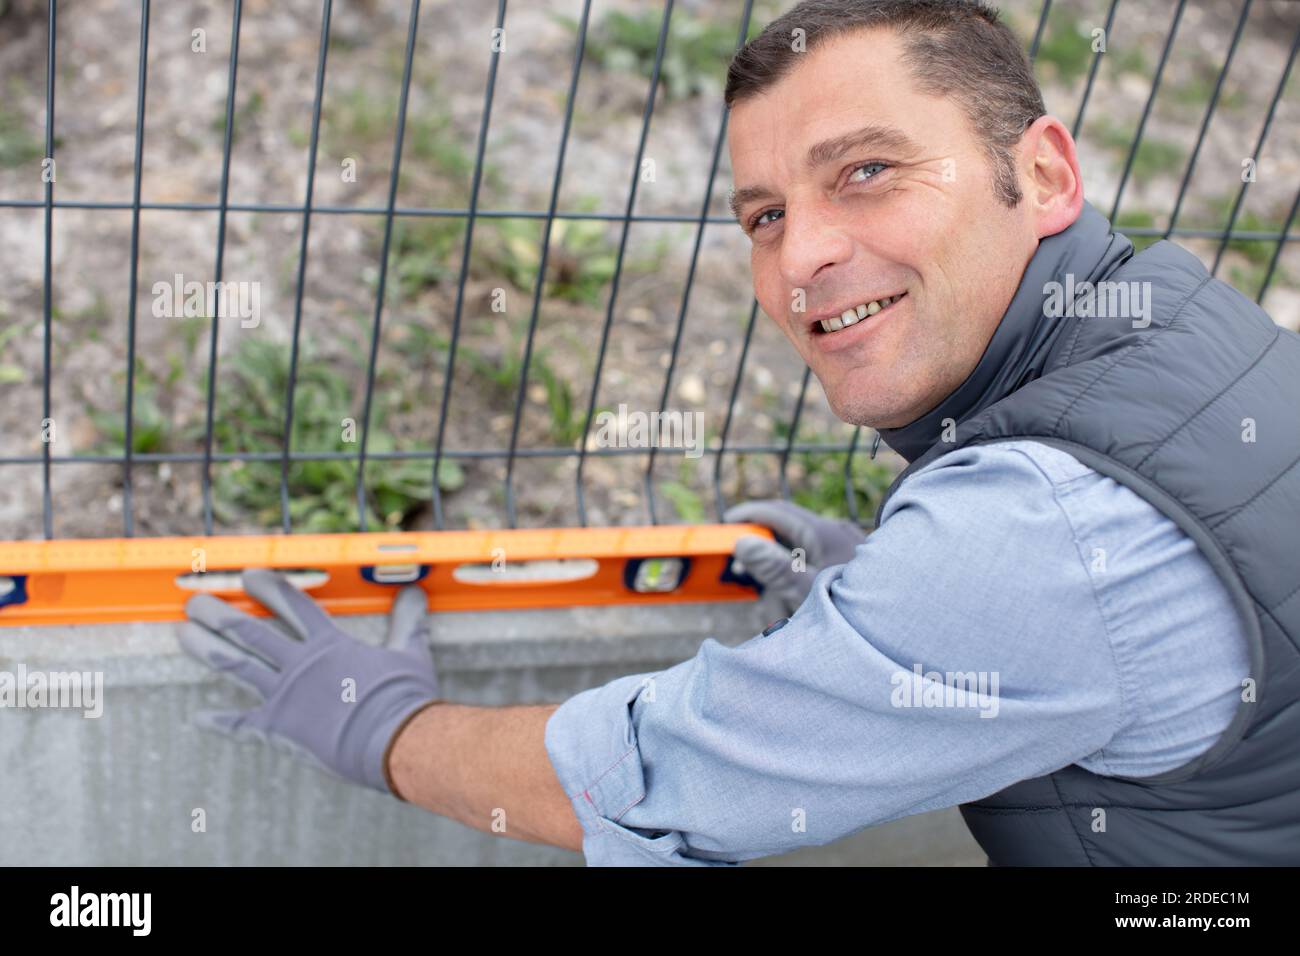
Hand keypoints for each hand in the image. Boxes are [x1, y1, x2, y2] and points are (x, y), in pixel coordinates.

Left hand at [179, 568, 441, 795]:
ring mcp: (285, 695)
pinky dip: (219, 721)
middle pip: (250, 631)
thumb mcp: (410, 652)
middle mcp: (300, 664)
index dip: (268, 586)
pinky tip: (198, 718)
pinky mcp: (279, 728)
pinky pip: (241, 724)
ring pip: (235, 665)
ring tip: (181, 632)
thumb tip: (415, 593)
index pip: (293, 605)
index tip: (246, 574)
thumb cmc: (405, 698)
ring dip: (205, 648)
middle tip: (194, 600)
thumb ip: (407, 621)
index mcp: (329, 644)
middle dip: (218, 612)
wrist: (395, 742)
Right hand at [723, 499, 867, 613]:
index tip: (724, 524)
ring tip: (766, 582)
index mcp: (823, 532)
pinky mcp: (856, 559)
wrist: (908, 622)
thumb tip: (742, 542)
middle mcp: (836, 532)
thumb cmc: (859, 609)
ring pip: (805, 541)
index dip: (746, 514)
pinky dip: (800, 564)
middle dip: (760, 538)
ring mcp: (848, 544)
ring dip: (780, 555)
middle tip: (737, 558)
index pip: (775, 511)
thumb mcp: (809, 592)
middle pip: (789, 524)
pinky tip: (797, 589)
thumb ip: (774, 568)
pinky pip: (820, 554)